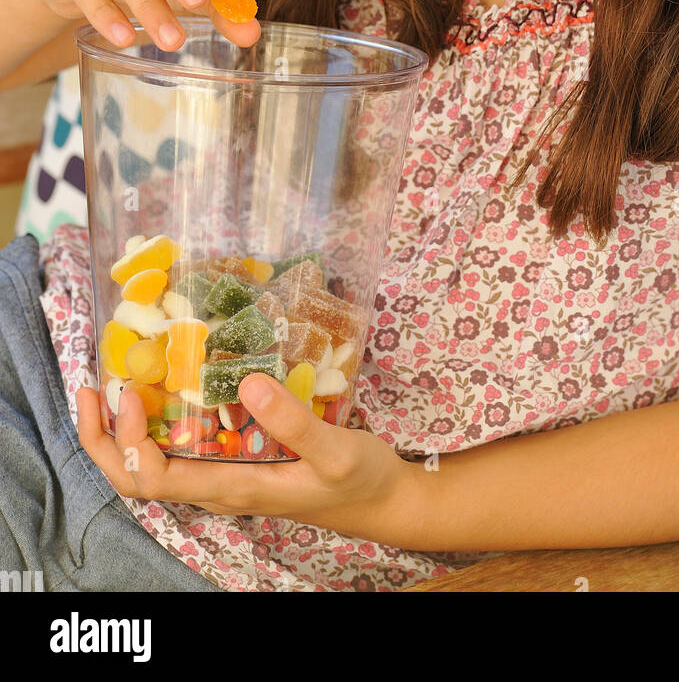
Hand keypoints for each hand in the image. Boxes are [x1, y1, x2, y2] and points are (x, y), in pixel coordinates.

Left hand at [76, 376, 422, 545]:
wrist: (382, 501)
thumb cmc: (360, 481)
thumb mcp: (337, 451)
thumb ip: (295, 423)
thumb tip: (246, 384)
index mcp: (231, 489)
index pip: (154, 479)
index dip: (129, 441)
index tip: (129, 393)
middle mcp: (217, 486)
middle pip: (137, 479)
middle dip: (103, 440)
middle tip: (91, 388)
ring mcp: (224, 476)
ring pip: (153, 466)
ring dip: (123, 432)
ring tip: (114, 382)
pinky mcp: (237, 461)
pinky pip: (180, 449)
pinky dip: (158, 422)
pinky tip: (168, 387)